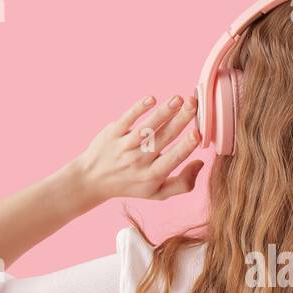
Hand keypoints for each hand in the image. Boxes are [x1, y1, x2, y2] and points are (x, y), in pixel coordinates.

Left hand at [64, 93, 203, 209]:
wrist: (92, 180)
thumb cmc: (131, 184)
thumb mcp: (157, 193)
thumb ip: (183, 184)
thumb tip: (201, 163)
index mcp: (153, 175)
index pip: (173, 159)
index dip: (185, 146)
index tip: (197, 133)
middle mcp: (138, 161)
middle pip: (163, 138)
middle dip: (180, 120)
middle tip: (194, 104)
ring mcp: (124, 146)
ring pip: (147, 127)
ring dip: (164, 111)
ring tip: (179, 98)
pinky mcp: (112, 133)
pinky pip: (127, 119)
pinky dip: (139, 108)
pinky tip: (152, 99)